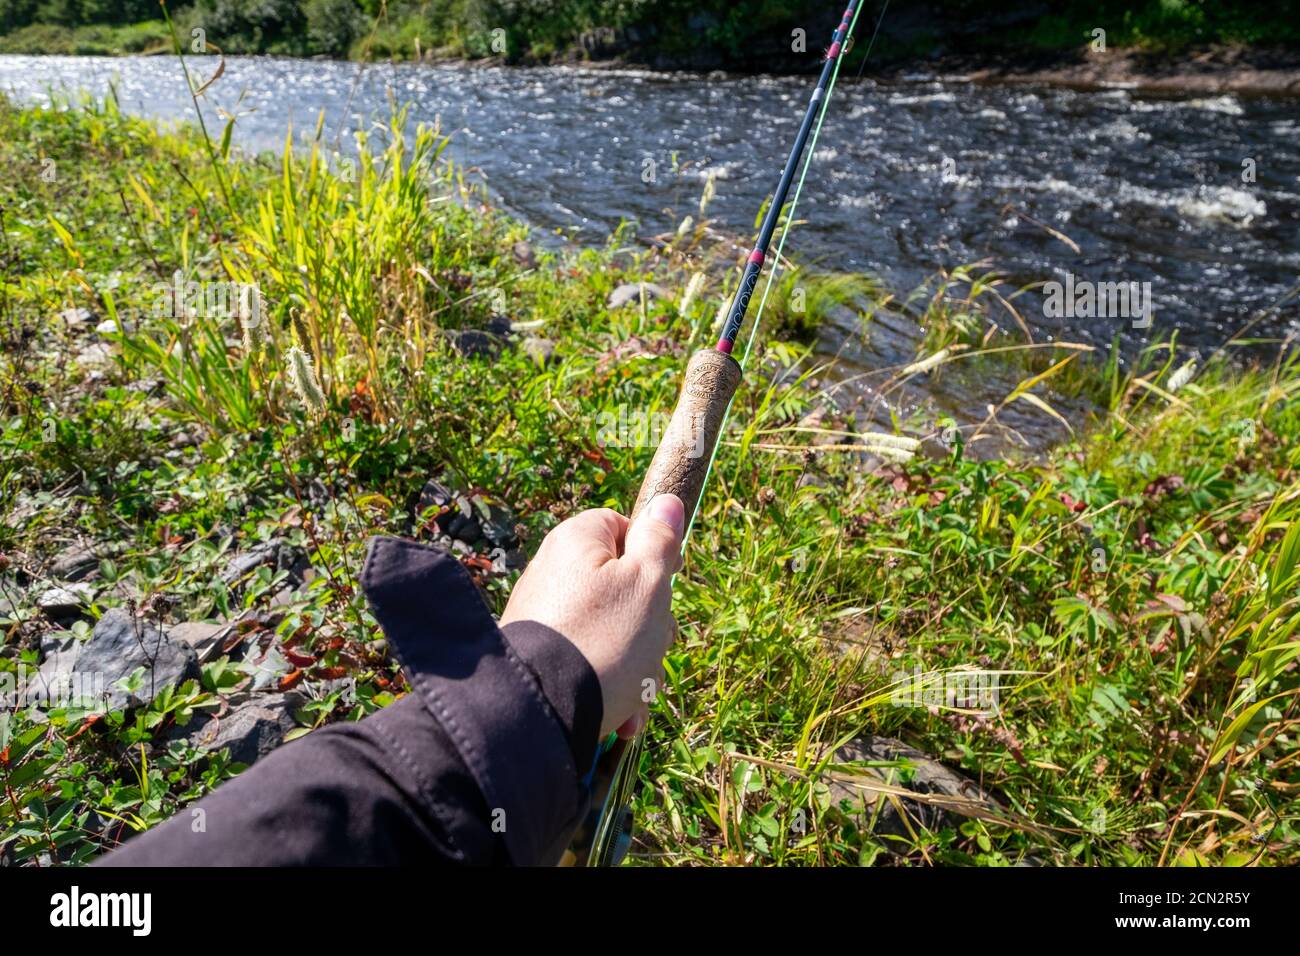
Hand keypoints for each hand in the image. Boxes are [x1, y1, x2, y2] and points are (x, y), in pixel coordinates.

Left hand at [500, 494, 683, 737]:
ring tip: (636, 693)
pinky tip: (620, 713)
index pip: (621, 526)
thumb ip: (659, 541)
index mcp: (576, 542)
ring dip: (634, 664)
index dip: (652, 553)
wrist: (544, 712)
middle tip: (653, 647)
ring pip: (609, 631)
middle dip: (647, 624)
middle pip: (619, 585)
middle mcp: (551, 572)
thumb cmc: (606, 640)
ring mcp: (542, 616)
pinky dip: (608, 684)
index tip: (668, 581)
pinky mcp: (538, 655)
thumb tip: (665, 501)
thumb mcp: (647, 583)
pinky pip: (587, 660)